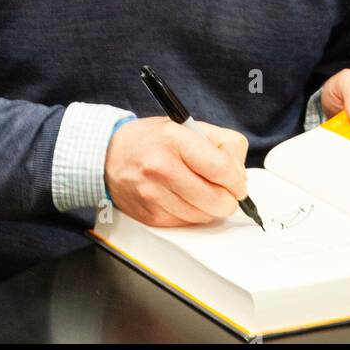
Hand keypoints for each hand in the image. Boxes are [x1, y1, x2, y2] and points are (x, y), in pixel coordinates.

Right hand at [104, 116, 248, 225]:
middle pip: (218, 200)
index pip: (222, 169)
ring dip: (210, 207)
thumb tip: (240, 176)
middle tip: (223, 188)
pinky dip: (193, 214)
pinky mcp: (151, 217)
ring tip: (199, 188)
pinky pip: (188, 224)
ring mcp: (155, 195)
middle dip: (228, 197)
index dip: (237, 179)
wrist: (109, 156)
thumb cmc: (152, 140)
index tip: (237, 181)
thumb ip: (222, 144)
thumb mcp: (188, 126)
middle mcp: (162, 168)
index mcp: (175, 140)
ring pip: (206, 216)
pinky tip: (183, 197)